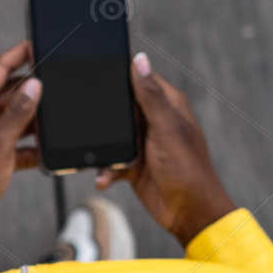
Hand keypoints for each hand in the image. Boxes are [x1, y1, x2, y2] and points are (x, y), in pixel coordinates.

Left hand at [0, 40, 42, 245]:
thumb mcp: (0, 143)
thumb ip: (19, 112)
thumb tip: (35, 84)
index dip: (18, 54)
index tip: (37, 43)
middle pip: (9, 92)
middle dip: (33, 91)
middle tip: (58, 84)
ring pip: (15, 117)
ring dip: (34, 120)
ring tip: (56, 119)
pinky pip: (16, 141)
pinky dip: (30, 145)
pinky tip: (46, 150)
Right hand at [96, 53, 235, 245]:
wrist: (188, 212)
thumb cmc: (187, 168)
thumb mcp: (166, 128)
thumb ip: (150, 96)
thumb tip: (140, 60)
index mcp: (168, 106)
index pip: (142, 80)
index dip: (123, 76)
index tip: (98, 72)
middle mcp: (155, 122)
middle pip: (122, 109)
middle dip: (105, 117)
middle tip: (85, 118)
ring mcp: (144, 144)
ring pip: (113, 137)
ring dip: (103, 149)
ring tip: (94, 156)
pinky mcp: (134, 165)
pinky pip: (111, 162)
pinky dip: (106, 170)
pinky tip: (103, 178)